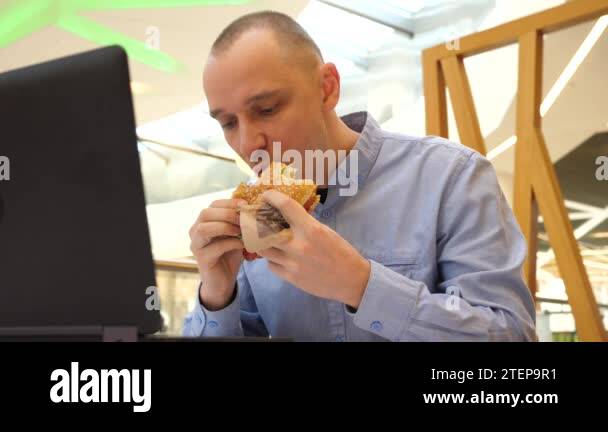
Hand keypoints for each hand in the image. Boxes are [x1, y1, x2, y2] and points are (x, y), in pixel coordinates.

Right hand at [189, 198, 245, 309]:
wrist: (223, 281)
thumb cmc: (229, 255)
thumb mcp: (235, 235)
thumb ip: (239, 223)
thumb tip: (254, 208)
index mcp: (203, 222)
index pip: (213, 205)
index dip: (229, 203)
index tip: (246, 205)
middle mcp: (195, 231)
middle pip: (205, 213)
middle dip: (227, 214)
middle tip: (244, 219)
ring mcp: (196, 245)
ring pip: (204, 229)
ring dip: (225, 227)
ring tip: (241, 231)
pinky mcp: (202, 259)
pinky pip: (215, 247)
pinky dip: (231, 243)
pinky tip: (242, 244)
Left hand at [257, 190, 370, 307]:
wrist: (351, 280)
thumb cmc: (340, 252)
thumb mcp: (325, 231)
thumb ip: (304, 223)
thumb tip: (284, 214)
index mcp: (311, 229)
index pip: (285, 205)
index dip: (271, 197)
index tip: (266, 196)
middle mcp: (299, 245)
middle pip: (263, 229)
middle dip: (257, 221)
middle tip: (257, 218)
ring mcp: (292, 263)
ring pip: (263, 249)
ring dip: (262, 242)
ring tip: (267, 239)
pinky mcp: (290, 278)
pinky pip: (270, 265)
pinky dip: (271, 259)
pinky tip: (279, 256)